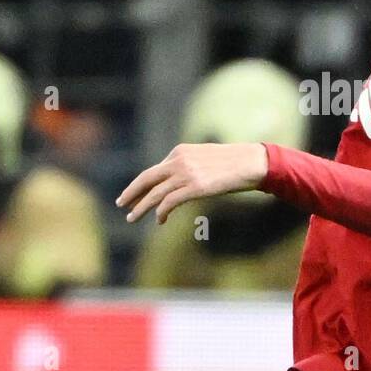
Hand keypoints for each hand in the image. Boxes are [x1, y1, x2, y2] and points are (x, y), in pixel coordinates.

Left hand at [116, 143, 267, 223]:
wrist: (250, 162)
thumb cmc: (232, 163)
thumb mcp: (204, 159)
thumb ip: (188, 167)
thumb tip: (178, 183)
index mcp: (179, 151)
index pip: (155, 170)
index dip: (142, 185)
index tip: (134, 195)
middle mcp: (178, 161)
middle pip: (147, 179)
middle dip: (132, 193)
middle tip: (120, 204)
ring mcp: (186, 174)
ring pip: (155, 193)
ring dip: (141, 207)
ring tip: (132, 217)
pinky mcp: (194, 187)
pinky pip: (169, 202)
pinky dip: (161, 212)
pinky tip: (160, 220)